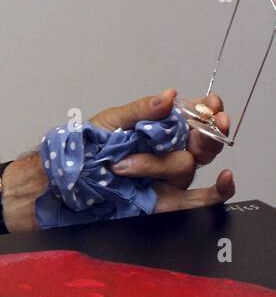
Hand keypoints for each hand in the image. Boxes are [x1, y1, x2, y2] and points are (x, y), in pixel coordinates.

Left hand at [91, 88, 234, 211]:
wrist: (71, 176)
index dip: (209, 110)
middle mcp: (171, 150)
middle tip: (197, 133)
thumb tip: (169, 96)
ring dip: (156, 164)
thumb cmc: (90, 146)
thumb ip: (142, 110)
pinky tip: (225, 180)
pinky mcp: (168, 200)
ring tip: (123, 164)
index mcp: (162, 127)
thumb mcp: (112, 120)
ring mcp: (170, 176)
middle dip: (207, 135)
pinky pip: (202, 199)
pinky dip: (220, 191)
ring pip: (186, 166)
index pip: (198, 116)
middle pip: (205, 143)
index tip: (211, 105)